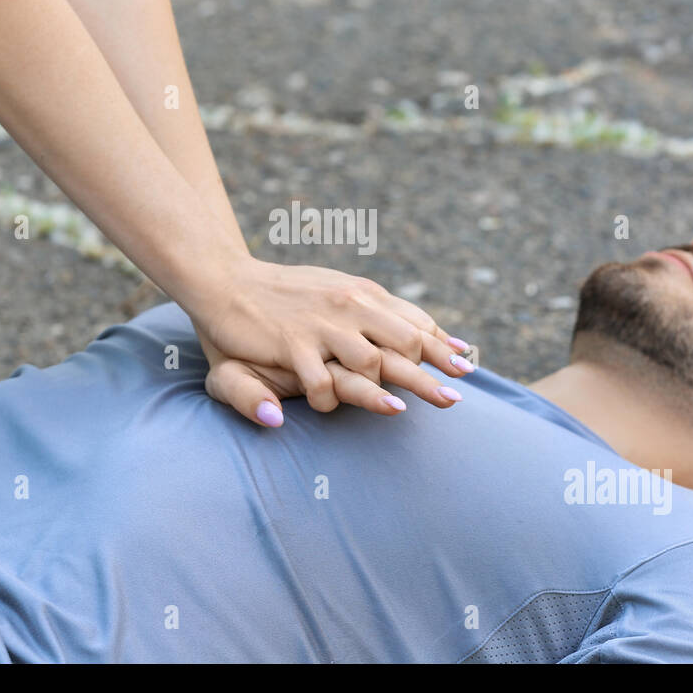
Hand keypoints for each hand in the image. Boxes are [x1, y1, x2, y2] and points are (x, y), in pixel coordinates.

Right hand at [188, 260, 474, 424]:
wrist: (228, 281)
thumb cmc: (288, 295)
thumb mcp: (338, 292)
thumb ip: (380, 312)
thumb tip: (430, 333)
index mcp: (363, 294)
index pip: (414, 321)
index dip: (441, 346)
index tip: (464, 366)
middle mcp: (349, 306)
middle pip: (406, 344)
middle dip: (430, 374)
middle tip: (452, 401)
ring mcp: (322, 325)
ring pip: (370, 363)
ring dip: (386, 392)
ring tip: (401, 411)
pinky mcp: (292, 344)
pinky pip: (320, 381)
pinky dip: (328, 399)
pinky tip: (330, 407)